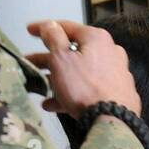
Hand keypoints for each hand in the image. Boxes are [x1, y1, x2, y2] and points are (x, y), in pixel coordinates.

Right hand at [25, 20, 141, 115]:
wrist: (112, 122)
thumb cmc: (85, 88)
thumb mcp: (61, 57)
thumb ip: (52, 37)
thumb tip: (50, 26)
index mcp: (97, 39)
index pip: (66, 27)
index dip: (44, 28)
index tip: (30, 31)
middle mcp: (111, 54)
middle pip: (73, 52)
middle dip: (49, 59)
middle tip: (31, 62)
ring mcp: (116, 75)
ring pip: (80, 72)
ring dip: (57, 78)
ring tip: (39, 86)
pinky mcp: (118, 95)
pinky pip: (90, 89)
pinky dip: (72, 94)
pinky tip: (53, 104)